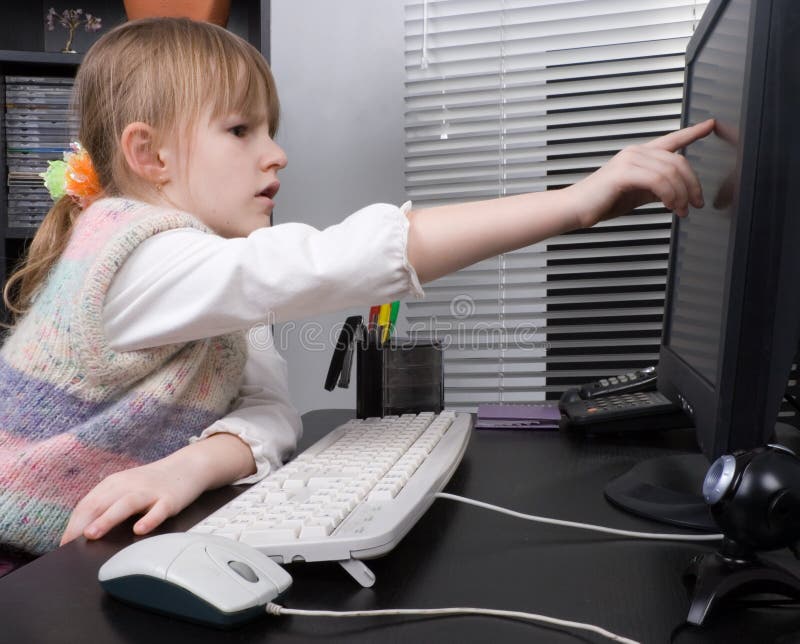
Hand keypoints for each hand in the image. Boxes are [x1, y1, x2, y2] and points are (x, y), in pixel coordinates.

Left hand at [59, 459, 206, 544]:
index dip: (73, 524)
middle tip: (69, 544)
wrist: (187, 466)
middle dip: (82, 523)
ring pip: (125, 504)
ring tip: (92, 534)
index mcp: (115, 483)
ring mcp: (150, 492)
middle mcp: (129, 485)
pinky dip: (148, 519)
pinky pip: (158, 510)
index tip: (64, 545)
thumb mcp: (127, 489)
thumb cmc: (152, 484)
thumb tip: (85, 533)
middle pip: (101, 502)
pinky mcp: (170, 499)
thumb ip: (108, 506)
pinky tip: (139, 530)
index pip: (87, 503)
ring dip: (107, 519)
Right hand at [567, 119, 715, 226]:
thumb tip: (675, 193)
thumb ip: (656, 189)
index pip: (671, 139)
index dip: (693, 131)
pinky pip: (658, 181)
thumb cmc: (599, 202)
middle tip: (695, 203)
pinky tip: (669, 206)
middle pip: (678, 161)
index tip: (710, 125)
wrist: (574, 209)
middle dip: (692, 184)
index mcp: (638, 155)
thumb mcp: (636, 195)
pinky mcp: (624, 173)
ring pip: (671, 172)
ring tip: (681, 210)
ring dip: (681, 194)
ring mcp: (629, 160)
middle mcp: (635, 153)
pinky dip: (669, 195)